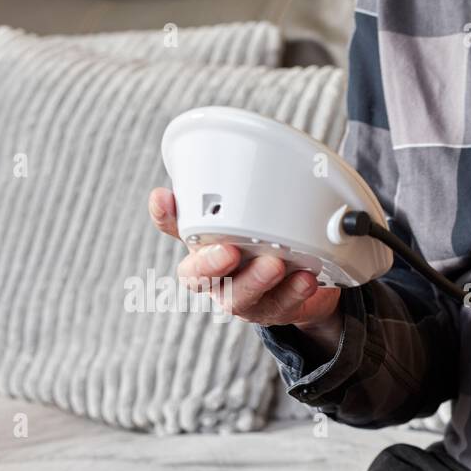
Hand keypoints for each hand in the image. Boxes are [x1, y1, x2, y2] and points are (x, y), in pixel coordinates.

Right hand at [147, 187, 342, 348]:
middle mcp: (216, 276)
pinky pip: (282, 305)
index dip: (165, 215)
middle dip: (211, 264)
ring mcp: (245, 298)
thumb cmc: (268, 246)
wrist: (305, 283)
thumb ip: (245, 196)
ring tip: (275, 264)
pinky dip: (294, 292)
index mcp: (202, 247)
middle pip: (198, 277)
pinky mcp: (276, 311)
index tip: (164, 196)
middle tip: (229, 250)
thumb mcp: (253, 219)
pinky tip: (306, 279)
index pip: (174, 229)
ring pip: (240, 297)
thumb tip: (250, 158)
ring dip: (257, 280)